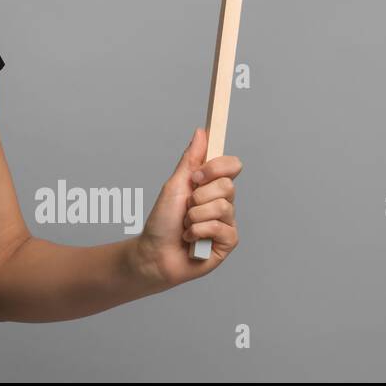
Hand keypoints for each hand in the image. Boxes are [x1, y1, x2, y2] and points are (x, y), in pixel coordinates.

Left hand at [132, 127, 241, 287]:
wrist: (154, 253)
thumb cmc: (162, 221)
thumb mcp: (174, 186)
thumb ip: (190, 160)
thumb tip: (202, 132)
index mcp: (211, 186)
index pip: (231, 166)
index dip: (218, 167)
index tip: (197, 176)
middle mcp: (222, 202)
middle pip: (227, 185)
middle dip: (199, 196)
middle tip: (185, 207)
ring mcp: (227, 222)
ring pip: (223, 207)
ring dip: (195, 216)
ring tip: (186, 225)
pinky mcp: (228, 242)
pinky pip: (220, 228)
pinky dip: (198, 232)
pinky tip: (191, 239)